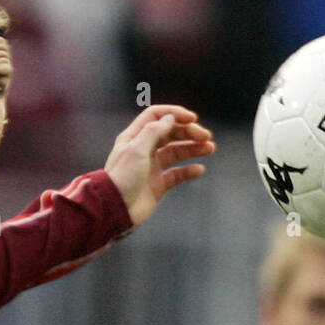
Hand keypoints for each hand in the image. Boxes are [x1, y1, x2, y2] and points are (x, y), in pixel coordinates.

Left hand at [104, 104, 214, 225]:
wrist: (115, 210)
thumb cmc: (122, 178)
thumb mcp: (136, 150)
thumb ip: (154, 132)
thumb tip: (170, 118)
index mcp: (134, 137)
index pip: (156, 117)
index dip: (174, 114)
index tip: (192, 118)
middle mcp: (144, 149)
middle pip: (170, 133)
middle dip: (189, 132)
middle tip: (206, 136)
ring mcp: (152, 167)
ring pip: (176, 152)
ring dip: (193, 149)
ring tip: (210, 148)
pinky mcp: (158, 184)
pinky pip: (177, 174)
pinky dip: (189, 171)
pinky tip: (199, 170)